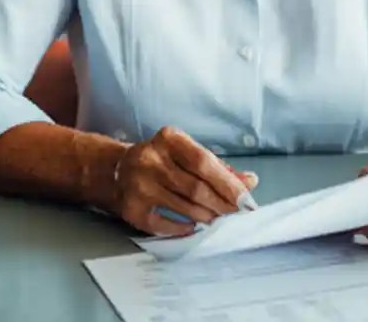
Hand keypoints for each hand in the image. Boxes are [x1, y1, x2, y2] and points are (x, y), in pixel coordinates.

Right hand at [110, 126, 258, 236]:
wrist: (117, 170)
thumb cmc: (164, 161)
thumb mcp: (189, 154)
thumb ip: (220, 168)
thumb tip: (250, 182)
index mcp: (169, 139)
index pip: (204, 162)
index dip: (228, 182)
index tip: (246, 198)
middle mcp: (151, 159)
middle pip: (196, 187)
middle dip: (222, 203)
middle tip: (236, 211)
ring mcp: (138, 185)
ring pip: (185, 207)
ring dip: (207, 215)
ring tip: (216, 216)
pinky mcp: (131, 208)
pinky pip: (165, 224)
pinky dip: (184, 227)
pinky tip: (192, 225)